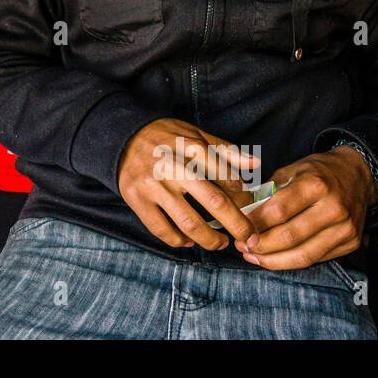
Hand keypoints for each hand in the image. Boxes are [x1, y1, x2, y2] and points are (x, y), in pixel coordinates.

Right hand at [116, 118, 261, 250]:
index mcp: (193, 148)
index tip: (250, 208)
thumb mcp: (196, 134)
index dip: (244, 198)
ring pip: (189, 223)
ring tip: (220, 243)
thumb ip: (226, 151)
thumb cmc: (166, 137)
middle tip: (249, 238)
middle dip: (238, 225)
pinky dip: (179, 241)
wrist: (122, 137)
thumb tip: (255, 165)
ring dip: (210, 240)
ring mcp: (154, 186)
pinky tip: (189, 241)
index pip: (229, 179)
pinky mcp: (137, 200)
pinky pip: (162, 230)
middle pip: (215, 203)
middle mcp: (175, 167)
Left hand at [234, 146, 377, 269]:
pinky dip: (292, 261)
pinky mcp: (351, 243)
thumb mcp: (291, 170)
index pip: (279, 210)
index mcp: (316, 184)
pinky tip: (275, 258)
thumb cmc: (318, 172)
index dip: (255, 223)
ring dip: (274, 260)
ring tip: (253, 257)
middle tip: (242, 246)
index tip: (239, 228)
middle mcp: (333, 207)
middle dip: (261, 245)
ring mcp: (345, 228)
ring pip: (303, 255)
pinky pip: (316, 258)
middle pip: (289, 236)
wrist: (358, 176)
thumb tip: (243, 213)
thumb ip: (268, 191)